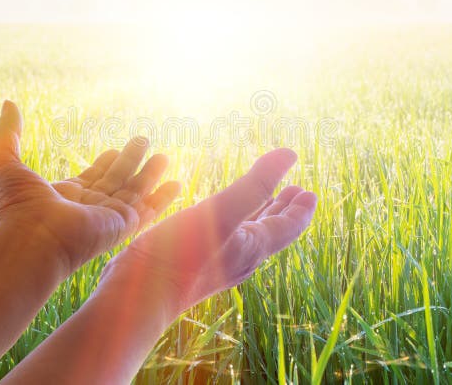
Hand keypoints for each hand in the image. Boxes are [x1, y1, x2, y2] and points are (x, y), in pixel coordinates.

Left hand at [0, 101, 180, 273]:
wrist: (33, 240)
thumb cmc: (17, 206)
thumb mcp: (6, 161)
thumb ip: (9, 133)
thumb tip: (8, 103)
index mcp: (65, 196)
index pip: (91, 177)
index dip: (104, 162)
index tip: (114, 149)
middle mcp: (89, 207)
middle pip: (116, 180)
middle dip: (130, 160)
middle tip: (143, 139)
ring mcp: (107, 217)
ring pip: (134, 191)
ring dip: (149, 173)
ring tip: (163, 155)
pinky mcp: (123, 225)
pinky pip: (149, 209)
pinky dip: (164, 198)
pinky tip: (176, 184)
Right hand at [97, 148, 316, 317]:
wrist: (139, 296)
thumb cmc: (181, 254)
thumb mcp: (221, 211)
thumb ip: (255, 184)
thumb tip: (290, 154)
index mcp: (253, 247)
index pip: (287, 227)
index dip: (301, 209)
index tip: (311, 193)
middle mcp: (240, 259)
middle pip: (271, 231)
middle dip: (284, 210)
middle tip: (296, 192)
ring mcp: (217, 264)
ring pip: (248, 236)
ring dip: (261, 216)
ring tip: (267, 201)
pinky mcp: (195, 265)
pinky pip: (224, 239)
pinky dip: (233, 223)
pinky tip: (216, 219)